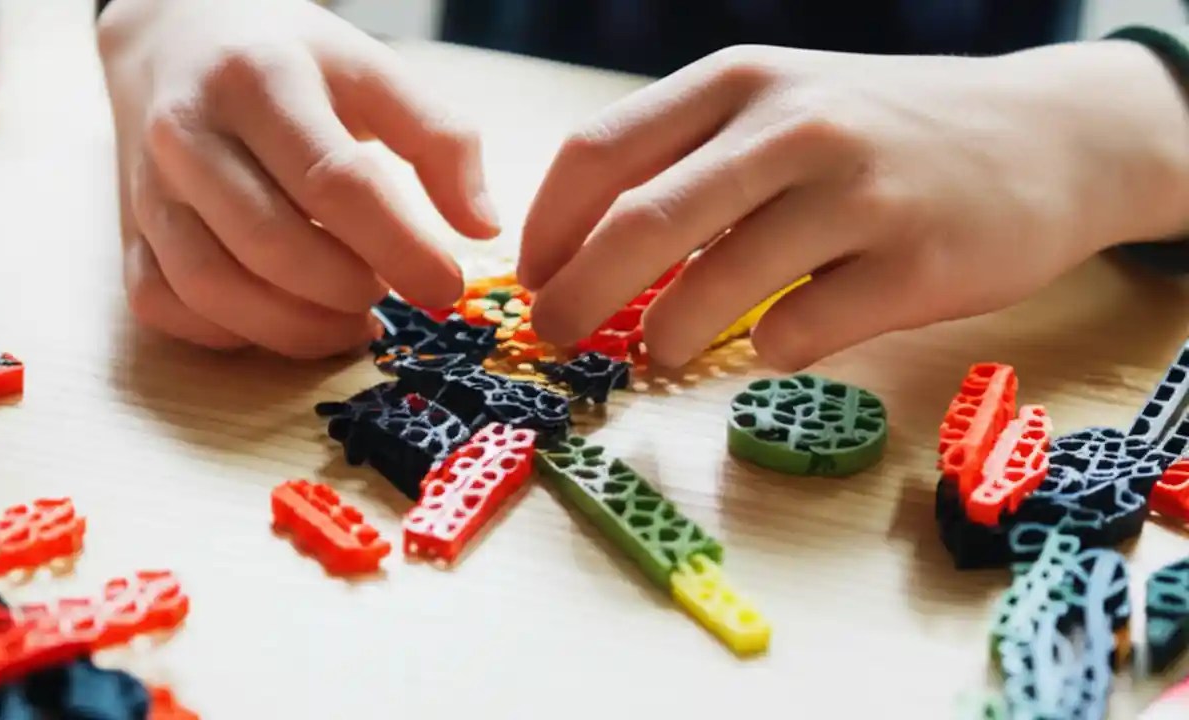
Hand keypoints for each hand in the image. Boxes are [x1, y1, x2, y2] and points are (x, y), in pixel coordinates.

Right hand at [98, 0, 497, 357]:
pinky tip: (285, 320)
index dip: (399, 247)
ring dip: (295, 327)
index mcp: (260, 79)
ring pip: (213, 287)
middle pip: (270, 243)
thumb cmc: (288, 59)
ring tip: (352, 319)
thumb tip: (482, 228)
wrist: (173, 36)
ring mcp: (148, 188)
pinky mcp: (128, 233)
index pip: (334, 182)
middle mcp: (188, 133)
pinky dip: (233, 333)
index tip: (447, 286)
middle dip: (347, 290)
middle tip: (390, 293)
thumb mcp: (371, 69)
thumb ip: (440, 139)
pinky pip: (169, 307)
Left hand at [520, 41, 1188, 368]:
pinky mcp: (915, 264)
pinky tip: (773, 343)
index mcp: (740, 80)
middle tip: (554, 337)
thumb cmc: (885, 130)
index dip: (545, 228)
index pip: (599, 152)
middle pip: (638, 222)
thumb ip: (692, 159)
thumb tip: (587, 250)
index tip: (532, 277)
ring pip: (713, 287)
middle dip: (575, 295)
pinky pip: (800, 333)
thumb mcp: (783, 106)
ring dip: (664, 337)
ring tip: (659, 352)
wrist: (1048, 134)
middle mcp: (793, 126)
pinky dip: (765, 353)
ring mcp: (857, 192)